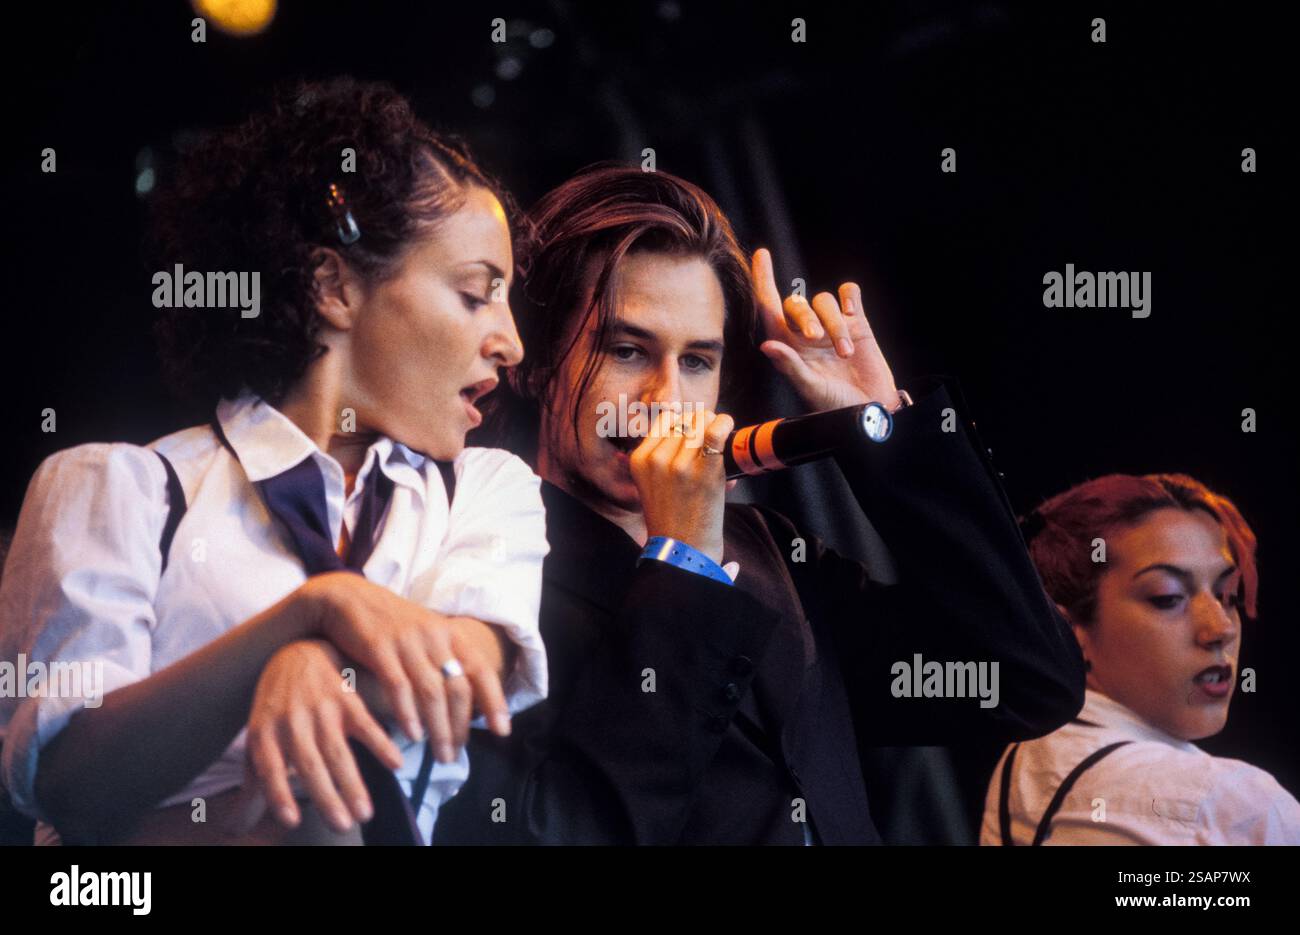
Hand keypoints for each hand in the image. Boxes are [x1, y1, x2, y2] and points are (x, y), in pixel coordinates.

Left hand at [235, 638, 400, 834]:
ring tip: (365, 813)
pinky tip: (396, 764)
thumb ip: (253, 785)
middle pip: (309, 764)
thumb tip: (232, 831)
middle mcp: (291, 722)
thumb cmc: (276, 708)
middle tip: (341, 826)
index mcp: (264, 734)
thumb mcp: (259, 740)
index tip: (292, 820)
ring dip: (352, 783)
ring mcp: (320, 709)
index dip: (280, 793)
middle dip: (326, 797)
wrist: (297, 652)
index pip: (270, 768)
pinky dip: (381, 744)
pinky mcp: (346, 699)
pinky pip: (365, 724)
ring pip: (337, 751)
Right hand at [301, 573, 511, 760]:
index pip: (481, 669)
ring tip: (441, 755)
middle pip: (458, 688)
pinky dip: (408, 713)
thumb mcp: (425, 635)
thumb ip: (443, 662)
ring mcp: (408, 642)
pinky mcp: (381, 648)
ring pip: (432, 692)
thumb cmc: (390, 625)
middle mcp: (434, 636)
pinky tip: (413, 736)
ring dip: (439, 728)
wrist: (348, 598)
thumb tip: (463, 705)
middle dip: (460, 726)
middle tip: (457, 754)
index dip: (494, 700)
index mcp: (449, 633)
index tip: (502, 730)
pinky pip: (399, 686)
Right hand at [630, 407, 733, 564]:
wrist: (684, 551)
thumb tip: (692, 426)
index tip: (695, 429)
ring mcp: (679, 466)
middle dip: (700, 422)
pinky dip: (724, 424)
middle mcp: (656, 460)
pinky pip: (715, 433)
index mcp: (639, 460)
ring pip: (700, 423)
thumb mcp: (653, 484)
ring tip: (720, 435)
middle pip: (684, 420)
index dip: (684, 420)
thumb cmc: (674, 519)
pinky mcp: (702, 473)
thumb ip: (662, 457)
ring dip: (713, 424)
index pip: (664, 420)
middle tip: (710, 436)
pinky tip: (727, 425)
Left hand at [751, 247, 898, 411]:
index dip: (764, 280)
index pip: (769, 308)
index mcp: (788, 347)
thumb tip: (767, 344)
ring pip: (825, 300)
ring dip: (835, 324)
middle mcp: (807, 333)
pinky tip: (854, 314)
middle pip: (796, 303)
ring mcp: (832, 325)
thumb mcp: (811, 389)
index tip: (762, 255)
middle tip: (818, 340)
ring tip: (846, 353)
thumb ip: (790, 365)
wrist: (872, 409)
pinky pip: (849, 294)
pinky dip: (850, 298)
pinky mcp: (857, 322)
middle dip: (806, 317)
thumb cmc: (836, 406)